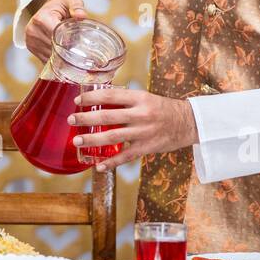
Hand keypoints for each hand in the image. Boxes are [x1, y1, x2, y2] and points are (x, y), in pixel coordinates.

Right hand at [23, 0, 86, 63]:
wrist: (51, 4)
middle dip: (66, 49)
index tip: (79, 42)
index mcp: (41, 18)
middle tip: (77, 46)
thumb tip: (81, 15)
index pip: (56, 37)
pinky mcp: (30, 47)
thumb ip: (77, 6)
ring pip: (49, 56)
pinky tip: (61, 51)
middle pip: (53, 48)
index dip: (69, 42)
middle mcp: (32, 30)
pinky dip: (55, 57)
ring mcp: (30, 40)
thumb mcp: (72, 0)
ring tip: (68, 46)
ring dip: (60, 55)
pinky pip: (45, 58)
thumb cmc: (62, 3)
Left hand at [67, 88, 198, 171]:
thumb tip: (100, 99)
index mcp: (140, 98)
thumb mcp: (146, 97)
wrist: (188, 123)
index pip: (111, 95)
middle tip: (71, 120)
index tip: (78, 101)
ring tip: (78, 141)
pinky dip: (111, 162)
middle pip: (108, 116)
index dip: (92, 97)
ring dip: (93, 139)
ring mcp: (144, 132)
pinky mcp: (147, 147)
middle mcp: (141, 114)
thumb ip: (126, 99)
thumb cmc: (163, 108)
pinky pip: (125, 156)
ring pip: (113, 136)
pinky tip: (98, 165)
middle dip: (86, 118)